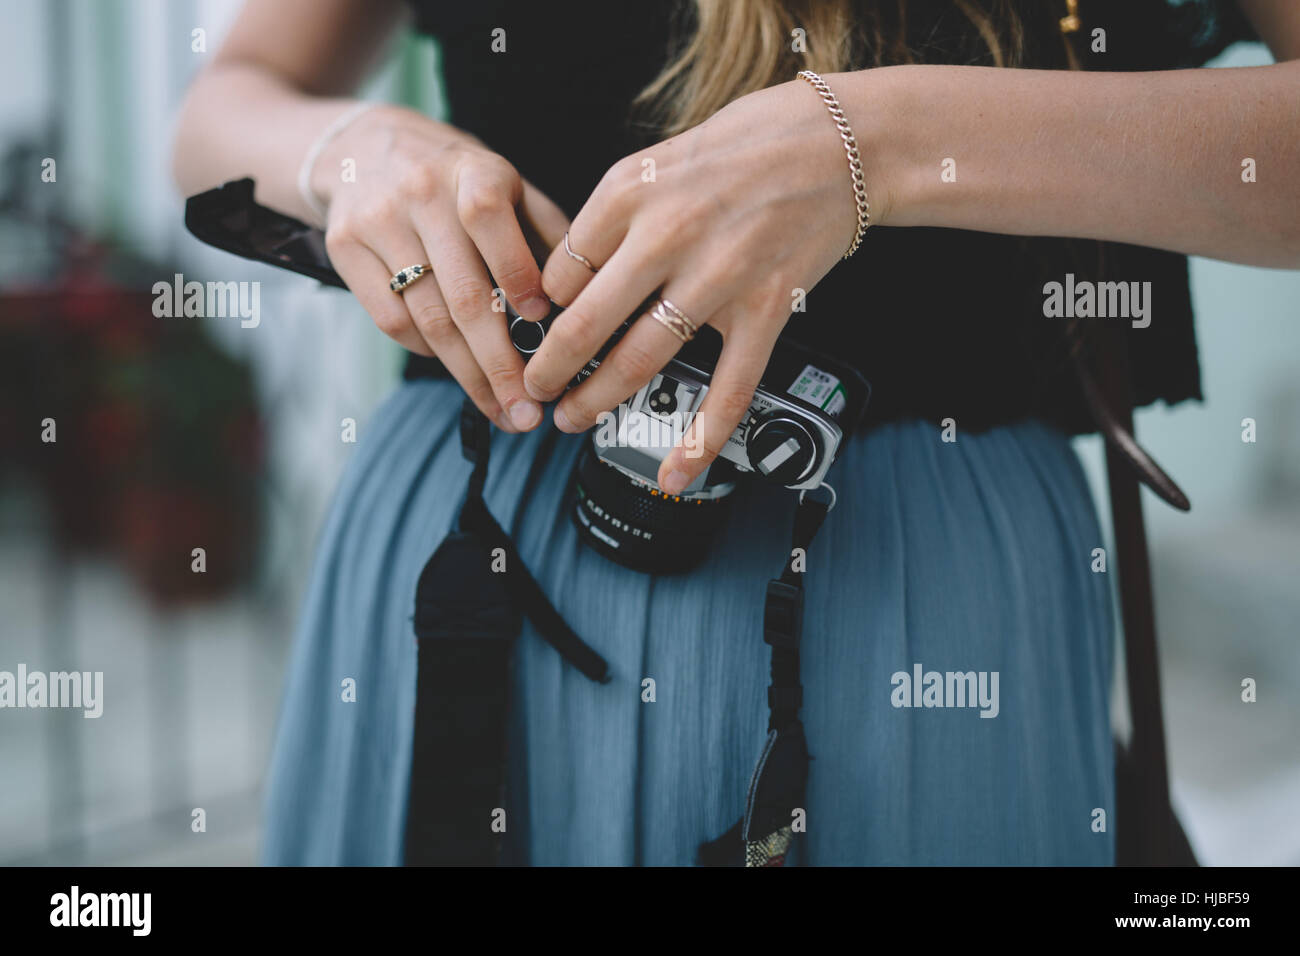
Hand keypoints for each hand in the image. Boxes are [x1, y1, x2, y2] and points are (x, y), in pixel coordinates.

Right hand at [314, 104, 568, 430]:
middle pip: (464, 295)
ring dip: (469, 376)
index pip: (493, 224)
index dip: (518, 279)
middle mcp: (422, 192)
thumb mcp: (510, 189)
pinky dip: (429, 352)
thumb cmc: (459, 182)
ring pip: (428, 319)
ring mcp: (378, 221)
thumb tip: (586, 307)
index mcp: (474, 171)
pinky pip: (392, 320)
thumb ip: (549, 238)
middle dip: (501, 364)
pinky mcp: (345, 247)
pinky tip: (456, 367)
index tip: (545, 328)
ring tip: (501, 409)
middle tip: (528, 410)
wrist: (365, 150)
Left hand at [522, 78, 863, 490]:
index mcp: (630, 191)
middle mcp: (666, 235)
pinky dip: (698, 442)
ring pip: (640, 361)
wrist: (839, 143)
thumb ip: (617, 216)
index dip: (543, 308)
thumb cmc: (749, 142)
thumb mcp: (659, 157)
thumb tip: (576, 277)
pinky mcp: (764, 311)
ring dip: (596, 401)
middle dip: (549, 370)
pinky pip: (727, 391)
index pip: (561, 270)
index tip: (539, 329)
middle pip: (584, 324)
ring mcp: (717, 278)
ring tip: (572, 418)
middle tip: (534, 390)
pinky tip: (673, 474)